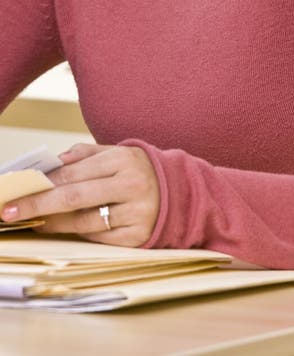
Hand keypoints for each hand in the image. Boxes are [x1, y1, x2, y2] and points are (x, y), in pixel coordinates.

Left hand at [1, 143, 159, 246]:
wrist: (179, 192)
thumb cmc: (138, 171)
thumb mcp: (118, 154)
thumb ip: (85, 154)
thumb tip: (51, 164)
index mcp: (124, 159)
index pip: (72, 173)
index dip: (41, 184)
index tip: (16, 191)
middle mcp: (132, 185)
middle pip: (73, 198)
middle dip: (37, 206)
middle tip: (9, 212)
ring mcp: (136, 213)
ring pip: (83, 222)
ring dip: (53, 223)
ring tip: (35, 222)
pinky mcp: (137, 237)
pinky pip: (98, 237)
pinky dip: (79, 233)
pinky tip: (68, 228)